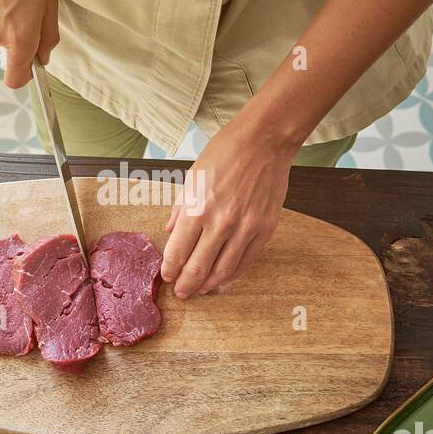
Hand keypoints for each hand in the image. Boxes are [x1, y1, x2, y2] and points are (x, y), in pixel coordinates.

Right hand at [0, 0, 59, 88]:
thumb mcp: (50, 3)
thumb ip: (48, 36)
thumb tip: (44, 56)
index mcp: (20, 37)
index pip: (16, 79)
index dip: (27, 76)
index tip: (36, 65)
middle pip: (14, 51)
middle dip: (26, 37)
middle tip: (36, 8)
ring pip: (4, 33)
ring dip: (15, 20)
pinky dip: (3, 9)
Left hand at [160, 116, 298, 298]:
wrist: (264, 141)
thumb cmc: (224, 153)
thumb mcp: (192, 177)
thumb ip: (180, 208)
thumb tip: (170, 231)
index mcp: (197, 208)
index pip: (177, 253)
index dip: (170, 270)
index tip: (167, 276)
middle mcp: (220, 222)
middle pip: (198, 268)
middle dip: (186, 285)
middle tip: (181, 292)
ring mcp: (245, 228)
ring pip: (223, 271)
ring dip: (208, 285)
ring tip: (200, 290)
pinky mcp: (265, 229)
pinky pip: (246, 262)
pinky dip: (232, 275)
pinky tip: (223, 278)